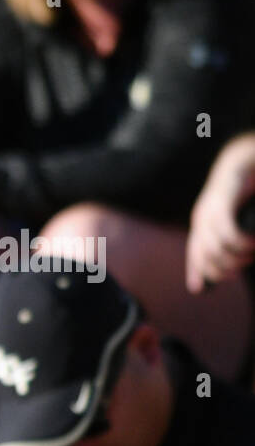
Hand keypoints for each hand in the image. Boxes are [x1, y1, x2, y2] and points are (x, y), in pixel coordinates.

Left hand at [186, 134, 254, 292]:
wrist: (244, 156)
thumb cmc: (245, 186)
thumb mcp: (233, 213)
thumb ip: (227, 234)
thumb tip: (227, 256)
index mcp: (203, 222)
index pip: (195, 253)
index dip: (196, 273)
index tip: (201, 289)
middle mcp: (202, 218)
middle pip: (205, 257)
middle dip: (225, 268)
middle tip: (246, 263)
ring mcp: (210, 210)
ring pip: (216, 249)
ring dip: (237, 257)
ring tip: (252, 252)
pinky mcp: (222, 202)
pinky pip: (226, 233)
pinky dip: (240, 243)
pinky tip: (251, 243)